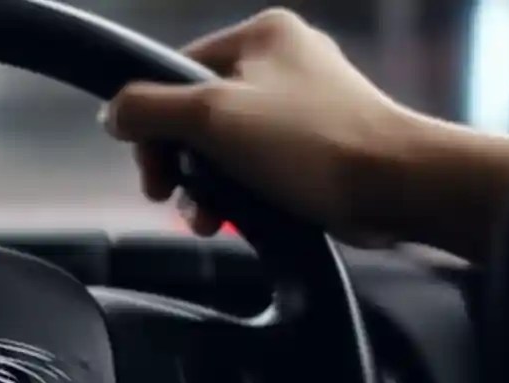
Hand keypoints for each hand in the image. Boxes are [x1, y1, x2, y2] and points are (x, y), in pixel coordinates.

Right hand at [103, 8, 508, 259]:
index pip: (176, 71)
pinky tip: (233, 222)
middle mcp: (283, 62)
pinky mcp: (316, 149)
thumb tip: (112, 113)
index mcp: (261, 35)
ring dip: (204, 188)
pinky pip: (255, 168)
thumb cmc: (307, 142)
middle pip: (196, 114)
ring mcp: (302, 107)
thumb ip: (148, 110)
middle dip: (179, 163)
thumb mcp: (210, 117)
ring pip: (223, 147)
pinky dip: (238, 195)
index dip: (153, 122)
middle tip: (170, 197)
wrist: (396, 187)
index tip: (152, 169)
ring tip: (206, 220)